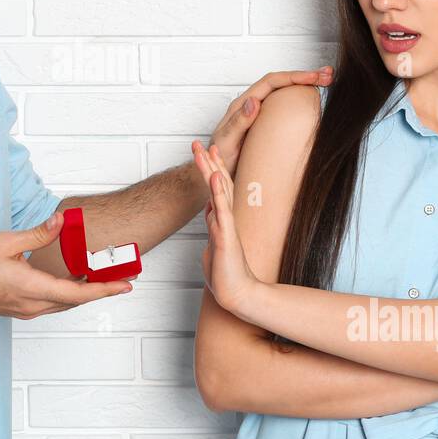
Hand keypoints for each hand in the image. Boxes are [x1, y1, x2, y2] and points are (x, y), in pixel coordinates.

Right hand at [0, 211, 132, 318]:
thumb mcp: (4, 242)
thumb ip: (37, 234)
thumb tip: (61, 223)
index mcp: (31, 288)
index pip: (77, 293)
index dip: (104, 289)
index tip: (125, 285)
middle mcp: (32, 305)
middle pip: (75, 301)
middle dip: (101, 289)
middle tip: (122, 277)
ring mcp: (25, 310)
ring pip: (64, 303)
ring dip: (85, 292)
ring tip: (103, 278)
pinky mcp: (20, 308)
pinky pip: (52, 303)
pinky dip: (68, 293)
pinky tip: (73, 280)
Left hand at [191, 139, 259, 315]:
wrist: (237, 295)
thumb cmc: (226, 276)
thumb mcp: (214, 249)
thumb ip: (213, 232)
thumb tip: (210, 222)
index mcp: (221, 222)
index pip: (216, 191)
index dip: (211, 171)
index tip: (206, 153)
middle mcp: (225, 220)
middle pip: (218, 185)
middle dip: (209, 163)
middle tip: (200, 143)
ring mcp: (227, 226)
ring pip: (219, 192)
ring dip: (212, 170)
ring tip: (205, 150)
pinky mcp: (226, 236)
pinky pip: (222, 210)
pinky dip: (218, 192)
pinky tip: (216, 176)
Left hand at [207, 66, 333, 176]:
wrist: (214, 176)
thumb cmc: (216, 160)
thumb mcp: (226, 142)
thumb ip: (238, 123)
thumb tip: (255, 101)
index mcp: (243, 104)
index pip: (271, 82)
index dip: (294, 77)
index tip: (314, 77)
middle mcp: (252, 106)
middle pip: (282, 83)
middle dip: (305, 76)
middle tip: (329, 76)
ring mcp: (260, 116)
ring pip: (285, 95)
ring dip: (305, 88)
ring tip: (326, 84)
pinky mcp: (266, 127)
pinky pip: (285, 110)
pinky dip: (301, 103)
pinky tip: (314, 107)